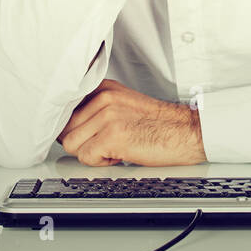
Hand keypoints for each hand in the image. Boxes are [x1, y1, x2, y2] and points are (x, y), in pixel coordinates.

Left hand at [57, 79, 206, 166]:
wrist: (185, 132)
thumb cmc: (158, 124)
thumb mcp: (123, 104)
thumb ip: (96, 109)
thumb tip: (68, 126)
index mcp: (104, 88)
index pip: (65, 108)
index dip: (69, 127)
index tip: (76, 134)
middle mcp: (104, 97)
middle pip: (66, 128)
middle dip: (81, 142)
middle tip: (104, 144)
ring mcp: (108, 115)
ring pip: (72, 144)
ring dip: (90, 153)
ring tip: (113, 149)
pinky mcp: (113, 135)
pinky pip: (86, 157)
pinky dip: (101, 162)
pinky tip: (119, 155)